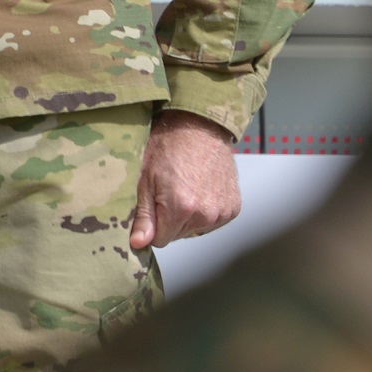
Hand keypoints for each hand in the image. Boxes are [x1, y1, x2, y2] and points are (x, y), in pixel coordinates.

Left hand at [127, 109, 241, 250]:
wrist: (199, 127)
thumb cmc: (168, 147)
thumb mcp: (145, 179)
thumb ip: (143, 217)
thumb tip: (138, 244)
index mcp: (182, 208)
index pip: (160, 241)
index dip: (153, 224)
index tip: (154, 203)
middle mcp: (206, 214)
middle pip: (178, 236)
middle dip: (170, 219)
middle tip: (170, 191)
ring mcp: (222, 212)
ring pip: (195, 230)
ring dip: (189, 216)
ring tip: (186, 187)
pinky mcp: (233, 208)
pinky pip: (212, 222)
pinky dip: (205, 210)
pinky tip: (201, 189)